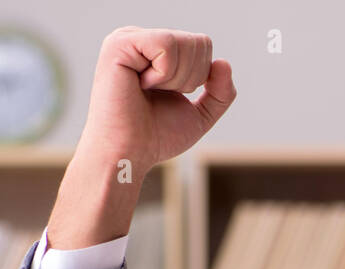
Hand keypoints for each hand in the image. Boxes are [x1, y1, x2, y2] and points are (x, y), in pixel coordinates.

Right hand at [48, 27, 236, 249]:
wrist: (127, 155)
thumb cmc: (156, 138)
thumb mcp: (199, 115)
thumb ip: (220, 93)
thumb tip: (224, 62)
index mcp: (156, 50)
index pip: (202, 45)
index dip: (199, 77)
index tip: (170, 95)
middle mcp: (141, 38)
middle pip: (198, 41)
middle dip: (190, 78)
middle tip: (159, 95)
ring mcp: (128, 37)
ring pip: (184, 42)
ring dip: (175, 79)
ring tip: (147, 91)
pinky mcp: (120, 43)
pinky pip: (167, 44)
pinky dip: (164, 74)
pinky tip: (140, 85)